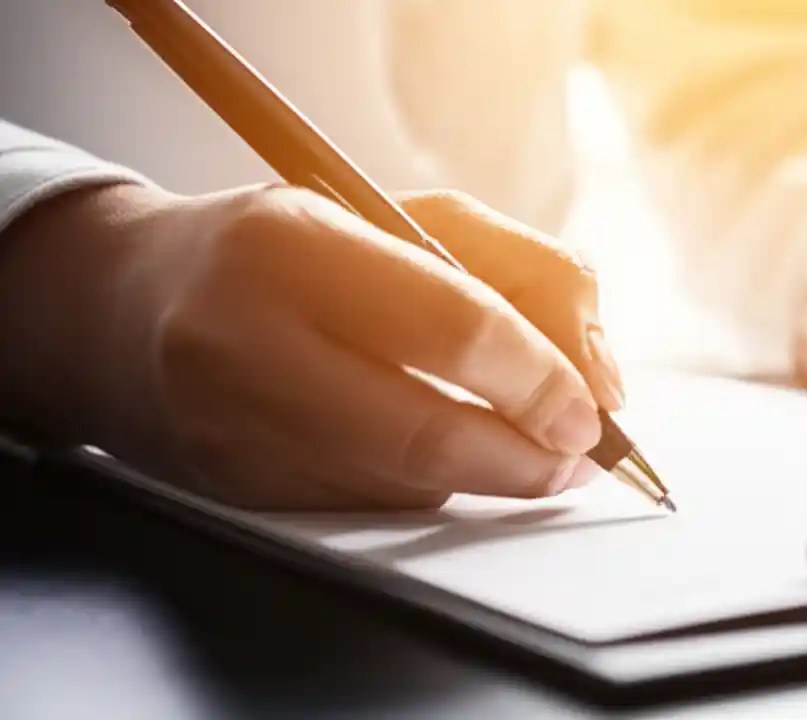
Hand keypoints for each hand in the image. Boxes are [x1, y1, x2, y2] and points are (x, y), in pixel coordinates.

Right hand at [0, 184, 623, 508]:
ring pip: (407, 482)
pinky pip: (369, 508)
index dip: (540, 378)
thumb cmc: (288, 251)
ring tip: (526, 448)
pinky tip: (443, 455)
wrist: (122, 307)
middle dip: (529, 458)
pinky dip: (428, 487)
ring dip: (490, 475)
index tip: (592, 409)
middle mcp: (249, 341)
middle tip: (578, 456)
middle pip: (427, 433)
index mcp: (295, 246)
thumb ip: (527, 273)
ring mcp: (232, 430)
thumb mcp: (407, 216)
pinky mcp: (237, 493)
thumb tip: (600, 377)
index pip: (451, 325)